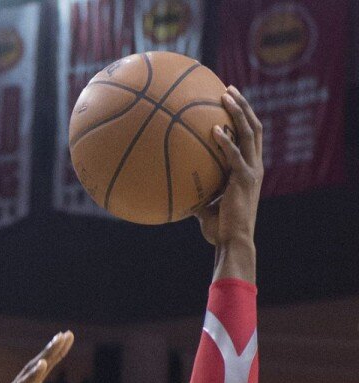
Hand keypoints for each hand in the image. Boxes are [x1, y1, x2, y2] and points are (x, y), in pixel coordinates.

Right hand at [0, 332, 72, 382]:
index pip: (38, 378)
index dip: (51, 361)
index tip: (63, 345)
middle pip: (36, 369)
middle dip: (52, 351)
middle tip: (66, 334)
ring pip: (30, 373)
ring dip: (46, 356)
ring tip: (59, 340)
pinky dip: (32, 376)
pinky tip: (44, 363)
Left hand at [196, 87, 262, 259]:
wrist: (233, 242)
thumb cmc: (219, 229)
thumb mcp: (206, 207)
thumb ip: (198, 193)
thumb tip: (178, 189)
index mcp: (250, 169)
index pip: (250, 136)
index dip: (243, 117)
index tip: (229, 101)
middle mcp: (255, 166)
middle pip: (253, 126)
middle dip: (242, 105)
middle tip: (228, 89)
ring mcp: (252, 171)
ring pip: (249, 133)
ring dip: (238, 112)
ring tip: (225, 97)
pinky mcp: (245, 180)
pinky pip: (235, 155)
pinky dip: (225, 142)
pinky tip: (213, 131)